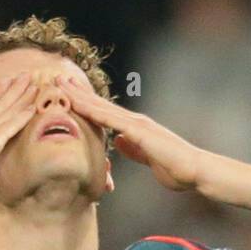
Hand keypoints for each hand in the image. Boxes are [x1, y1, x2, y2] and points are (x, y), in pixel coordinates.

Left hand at [57, 75, 204, 191]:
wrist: (194, 171)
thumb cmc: (175, 168)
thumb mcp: (146, 158)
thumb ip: (132, 149)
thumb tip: (117, 142)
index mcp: (134, 128)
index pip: (104, 113)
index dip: (85, 102)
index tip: (66, 94)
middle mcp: (134, 121)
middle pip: (100, 104)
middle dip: (77, 92)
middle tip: (56, 79)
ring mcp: (137, 124)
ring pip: (102, 108)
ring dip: (80, 96)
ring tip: (61, 84)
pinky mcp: (140, 132)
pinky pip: (111, 120)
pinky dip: (94, 111)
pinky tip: (79, 105)